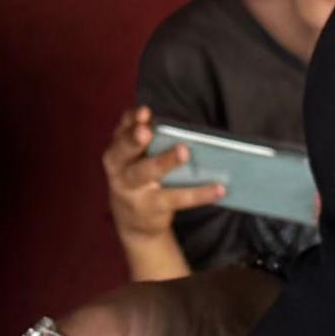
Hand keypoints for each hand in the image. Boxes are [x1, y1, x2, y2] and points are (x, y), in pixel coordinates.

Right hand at [100, 106, 224, 252]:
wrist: (133, 223)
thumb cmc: (137, 180)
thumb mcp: (133, 160)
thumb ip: (145, 140)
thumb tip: (176, 125)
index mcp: (116, 152)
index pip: (121, 131)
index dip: (131, 121)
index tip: (145, 112)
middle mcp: (119, 170)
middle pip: (124, 152)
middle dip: (134, 140)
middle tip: (146, 131)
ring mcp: (134, 191)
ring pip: (147, 173)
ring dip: (165, 161)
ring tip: (184, 152)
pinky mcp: (153, 207)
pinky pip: (176, 198)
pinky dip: (199, 193)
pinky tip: (218, 188)